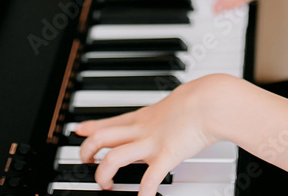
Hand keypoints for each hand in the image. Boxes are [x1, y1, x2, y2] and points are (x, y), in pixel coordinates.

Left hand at [74, 74, 232, 195]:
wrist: (209, 101)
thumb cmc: (195, 103)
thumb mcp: (170, 106)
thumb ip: (161, 113)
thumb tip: (169, 109)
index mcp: (141, 119)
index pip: (108, 122)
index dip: (90, 128)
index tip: (79, 131)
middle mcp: (140, 131)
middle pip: (101, 138)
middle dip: (86, 151)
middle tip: (86, 161)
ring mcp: (150, 143)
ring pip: (114, 158)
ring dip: (103, 174)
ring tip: (106, 184)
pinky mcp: (165, 156)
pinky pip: (148, 179)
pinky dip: (142, 194)